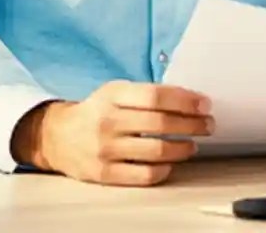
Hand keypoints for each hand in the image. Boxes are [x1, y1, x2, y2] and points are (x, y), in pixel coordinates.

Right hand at [13, 81, 213, 186]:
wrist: (58, 136)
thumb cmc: (97, 111)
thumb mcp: (116, 91)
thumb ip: (146, 94)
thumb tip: (190, 100)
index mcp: (112, 95)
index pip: (156, 96)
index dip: (186, 100)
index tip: (205, 104)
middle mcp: (107, 121)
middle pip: (160, 124)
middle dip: (192, 125)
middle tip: (208, 125)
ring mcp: (105, 149)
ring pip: (155, 152)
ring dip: (182, 149)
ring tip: (192, 145)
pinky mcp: (104, 173)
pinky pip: (142, 175)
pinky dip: (163, 170)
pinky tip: (170, 163)